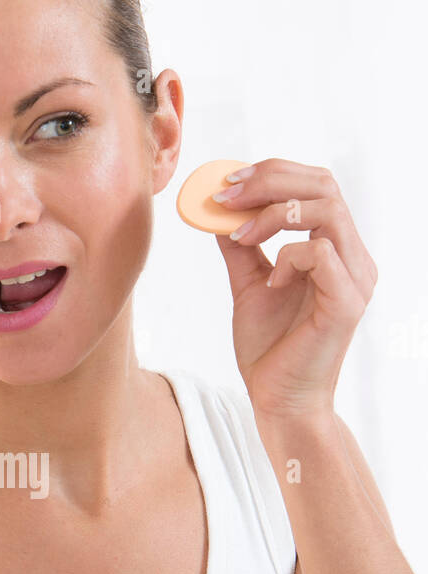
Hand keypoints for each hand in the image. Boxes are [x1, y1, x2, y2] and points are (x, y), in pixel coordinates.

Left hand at [212, 159, 377, 420]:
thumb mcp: (248, 285)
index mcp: (335, 248)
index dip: (271, 173)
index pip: (315, 185)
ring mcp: (355, 277)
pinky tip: (269, 282)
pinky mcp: (347, 301)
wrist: (278, 400)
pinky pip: (319, 252)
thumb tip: (217, 209)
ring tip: (240, 235)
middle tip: (227, 195)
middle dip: (270, 181)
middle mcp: (353, 257)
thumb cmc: (269, 348)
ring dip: (274, 213)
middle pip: (324, 184)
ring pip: (326, 208)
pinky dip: (286, 257)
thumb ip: (241, 247)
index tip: (227, 183)